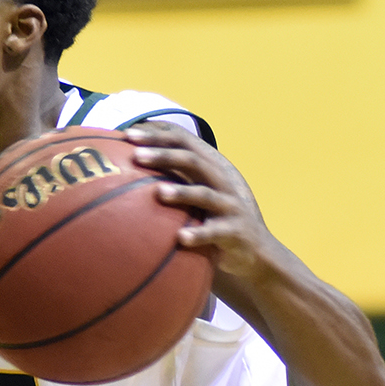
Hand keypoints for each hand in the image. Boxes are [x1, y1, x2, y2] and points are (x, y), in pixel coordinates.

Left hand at [127, 124, 282, 284]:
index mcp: (210, 167)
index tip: (128, 134)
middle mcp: (222, 181)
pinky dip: (199, 234)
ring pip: (205, 194)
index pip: (183, 142)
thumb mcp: (198, 193)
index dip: (157, 135)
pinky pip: (215, 232)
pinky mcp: (235, 231)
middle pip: (192, 160)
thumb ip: (173, 177)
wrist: (256, 251)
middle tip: (136, 156)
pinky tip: (181, 238)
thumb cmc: (214, 218)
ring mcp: (230, 205)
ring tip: (159, 192)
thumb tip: (129, 166)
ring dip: (182, 192)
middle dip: (164, 155)